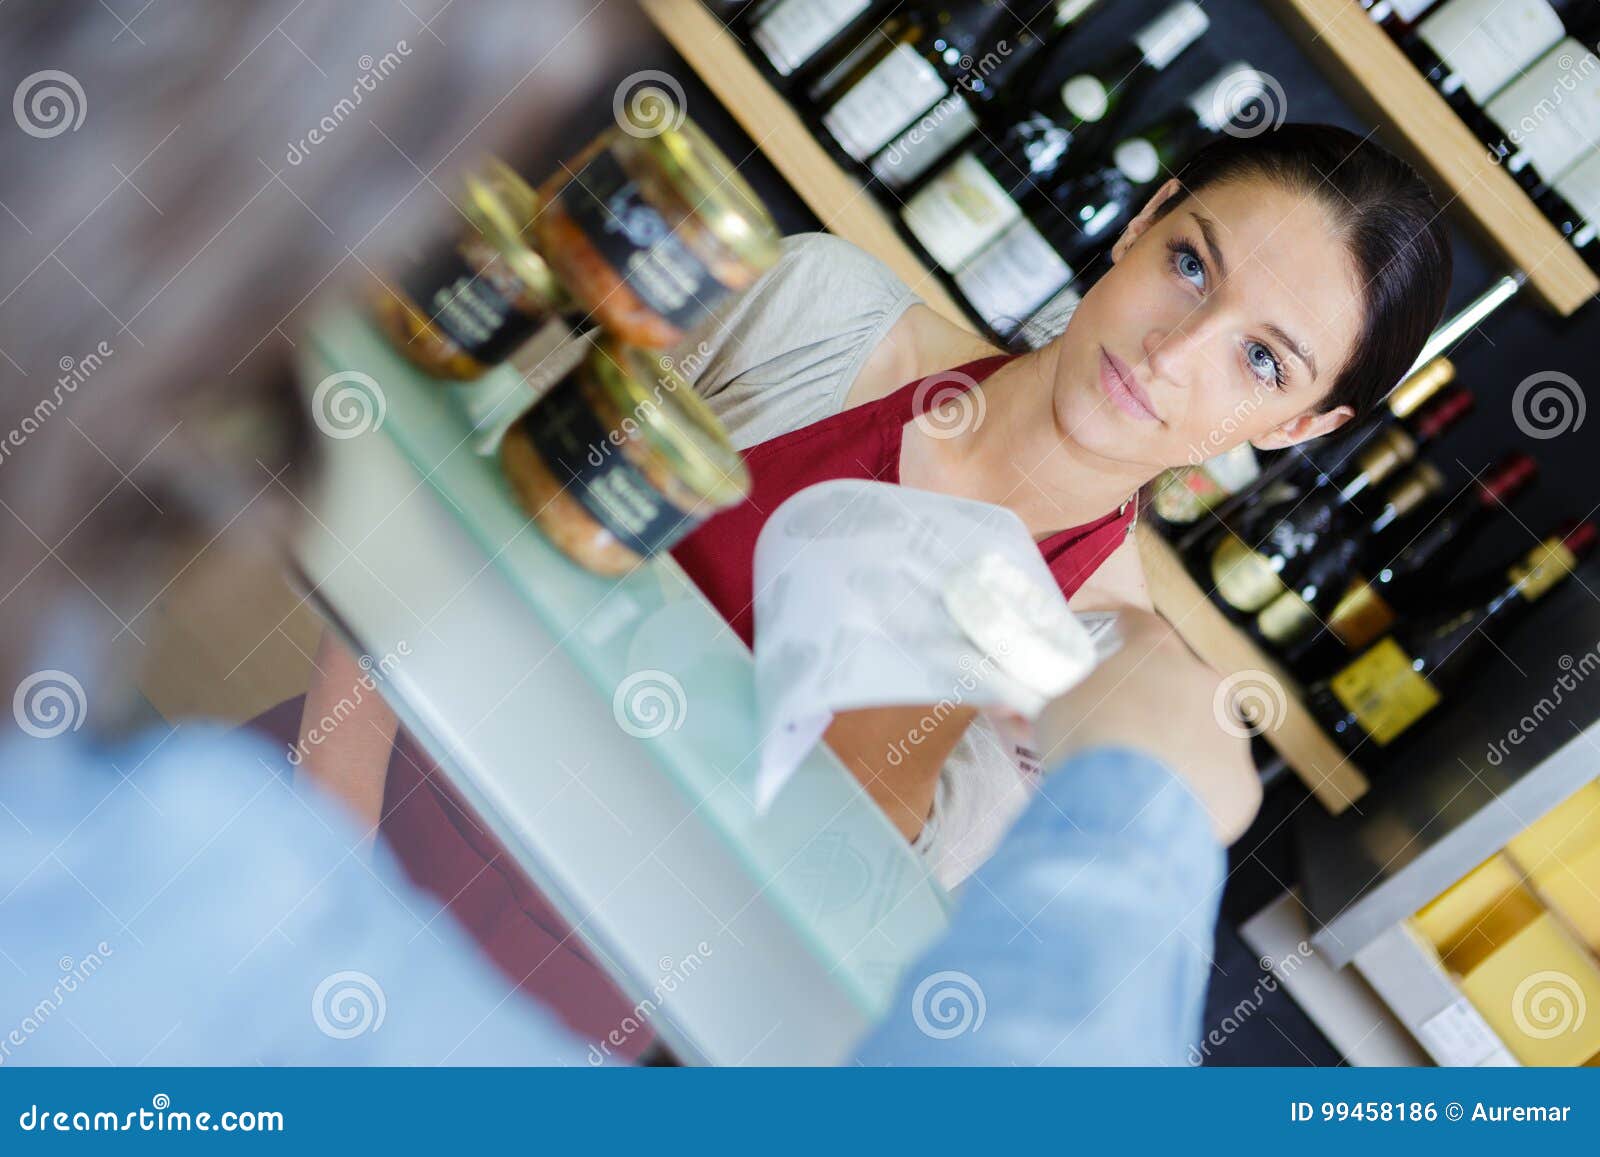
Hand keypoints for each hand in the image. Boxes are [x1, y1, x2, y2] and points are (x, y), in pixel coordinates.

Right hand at [1033, 610, 1260, 842]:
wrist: (1127, 810)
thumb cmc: (1085, 747)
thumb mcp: (1049, 712)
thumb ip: (1046, 703)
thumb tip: (1006, 709)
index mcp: (1156, 654)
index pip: (1142, 624)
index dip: (1124, 629)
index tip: (1116, 632)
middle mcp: (1204, 685)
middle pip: (1179, 682)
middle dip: (1153, 700)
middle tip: (1120, 725)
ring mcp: (1229, 736)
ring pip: (1203, 733)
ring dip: (1176, 746)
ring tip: (1138, 778)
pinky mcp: (1242, 785)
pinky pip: (1214, 783)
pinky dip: (1192, 793)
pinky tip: (1161, 809)